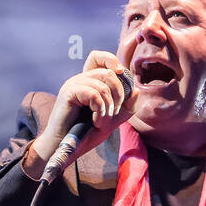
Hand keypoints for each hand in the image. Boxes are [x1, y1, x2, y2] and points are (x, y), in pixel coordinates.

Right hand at [30, 50, 138, 166]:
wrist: (68, 147)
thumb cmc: (86, 133)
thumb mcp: (112, 120)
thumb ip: (126, 107)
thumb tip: (136, 90)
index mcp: (89, 82)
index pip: (98, 58)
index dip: (112, 60)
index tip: (122, 73)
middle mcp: (80, 79)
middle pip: (107, 71)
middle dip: (119, 92)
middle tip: (114, 110)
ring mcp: (73, 85)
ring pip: (102, 85)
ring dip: (109, 105)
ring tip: (102, 119)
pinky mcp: (68, 93)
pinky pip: (93, 93)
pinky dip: (100, 109)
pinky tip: (95, 120)